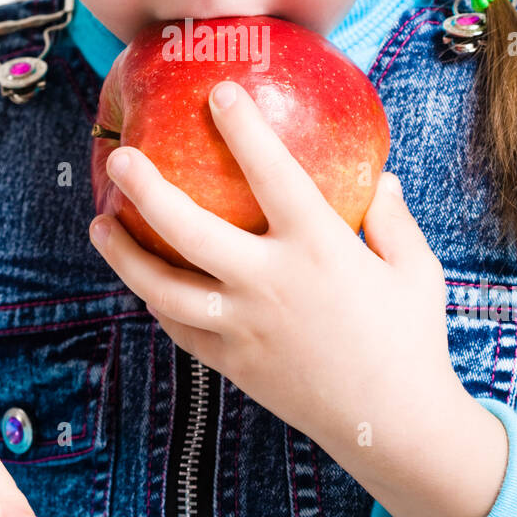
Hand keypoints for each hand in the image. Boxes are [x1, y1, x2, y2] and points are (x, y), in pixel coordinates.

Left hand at [89, 80, 457, 452]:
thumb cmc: (412, 340)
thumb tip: (381, 179)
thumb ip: (394, 219)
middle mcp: (271, 284)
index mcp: (320, 249)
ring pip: (164, 287)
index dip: (244, 129)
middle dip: (146, 189)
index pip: (273, 173)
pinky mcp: (231, 363)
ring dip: (125, 255)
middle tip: (118, 157)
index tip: (219, 91)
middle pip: (189, 230)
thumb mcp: (416, 270)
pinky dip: (157, 302)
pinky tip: (144, 284)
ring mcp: (244, 327)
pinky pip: (181, 328)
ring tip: (100, 225)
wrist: (392, 425)